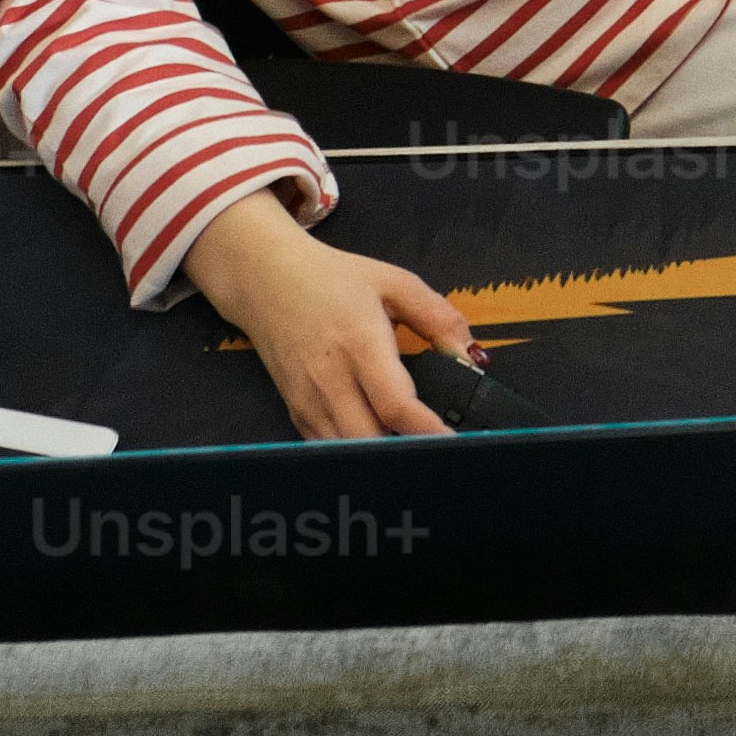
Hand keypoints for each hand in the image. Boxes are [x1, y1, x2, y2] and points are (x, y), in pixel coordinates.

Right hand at [185, 193, 484, 441]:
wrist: (265, 280)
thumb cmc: (334, 280)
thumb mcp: (395, 283)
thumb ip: (439, 318)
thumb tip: (470, 356)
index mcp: (360, 345)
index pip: (395, 404)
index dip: (426, 431)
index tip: (454, 444)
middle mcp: (330, 381)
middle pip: (369, 440)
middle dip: (405, 451)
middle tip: (440, 452)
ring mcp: (307, 401)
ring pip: (346, 451)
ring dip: (379, 456)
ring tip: (413, 451)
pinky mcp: (295, 412)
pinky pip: (328, 447)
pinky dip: (354, 452)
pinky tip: (379, 445)